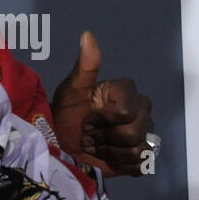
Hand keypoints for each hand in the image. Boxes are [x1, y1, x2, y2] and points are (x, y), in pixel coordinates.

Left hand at [50, 31, 153, 177]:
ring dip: (109, 151)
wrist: (57, 150)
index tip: (86, 117)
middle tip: (89, 133)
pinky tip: (104, 156)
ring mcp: (142, 133)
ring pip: (139, 148)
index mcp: (124, 92)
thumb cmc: (60, 119)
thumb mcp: (68, 93)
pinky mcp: (139, 156)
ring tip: (95, 144)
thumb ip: (84, 68)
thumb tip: (87, 35)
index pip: (127, 110)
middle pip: (136, 130)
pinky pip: (140, 164)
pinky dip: (118, 164)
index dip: (104, 118)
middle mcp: (139, 110)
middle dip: (106, 136)